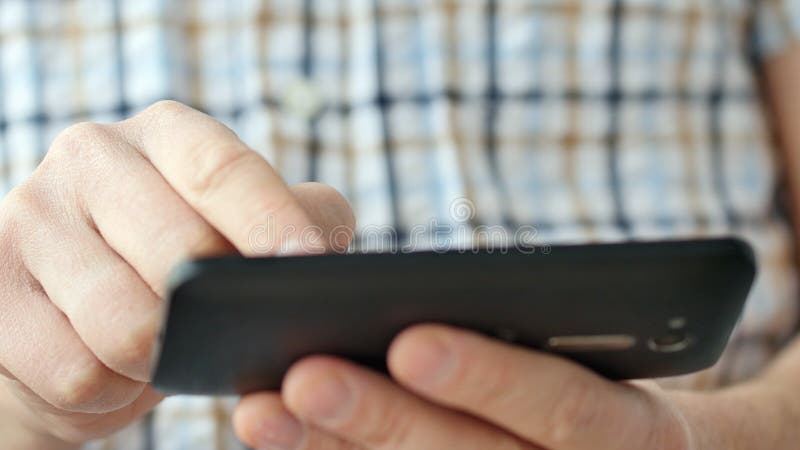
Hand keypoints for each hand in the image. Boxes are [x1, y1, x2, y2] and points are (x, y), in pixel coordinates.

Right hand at [0, 101, 354, 447]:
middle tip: (226, 332)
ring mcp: (31, 218)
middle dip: (216, 313)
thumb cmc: (176, 267)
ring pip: (128, 324)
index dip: (271, 222)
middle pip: (181, 253)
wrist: (72, 322)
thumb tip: (323, 251)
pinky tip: (113, 368)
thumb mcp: (240, 229)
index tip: (307, 266)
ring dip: (161, 359)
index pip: (223, 169)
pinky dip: (112, 389)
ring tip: (166, 350)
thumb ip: (298, 220)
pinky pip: (78, 372)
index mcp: (165, 134)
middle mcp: (91, 157)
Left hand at [233, 324, 794, 449]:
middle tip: (307, 377)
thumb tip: (429, 308)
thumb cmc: (610, 391)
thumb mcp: (609, 364)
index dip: (489, 378)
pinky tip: (281, 442)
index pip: (565, 407)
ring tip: (262, 413)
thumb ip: (553, 337)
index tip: (410, 342)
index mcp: (631, 430)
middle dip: (388, 421)